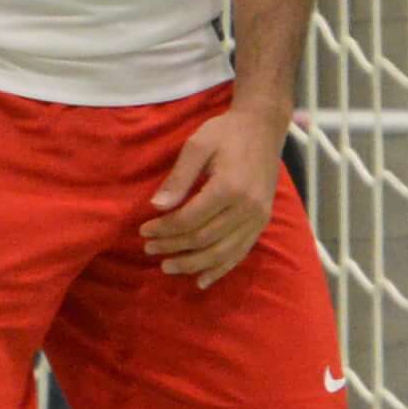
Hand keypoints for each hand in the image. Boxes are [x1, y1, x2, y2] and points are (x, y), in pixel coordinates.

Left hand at [135, 90, 294, 285]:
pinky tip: (202, 280)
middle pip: (203, 239)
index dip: (164, 229)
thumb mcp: (198, 145)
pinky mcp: (262, 223)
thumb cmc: (226, 133)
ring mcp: (258, 219)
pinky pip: (240, 253)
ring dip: (192, 264)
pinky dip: (220, 269)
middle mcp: (247, 208)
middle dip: (173, 247)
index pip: (189, 219)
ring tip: (168, 266)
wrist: (264, 128)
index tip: (144, 230)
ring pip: (221, 253)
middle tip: (149, 249)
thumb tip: (157, 207)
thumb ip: (179, 178)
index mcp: (229, 187)